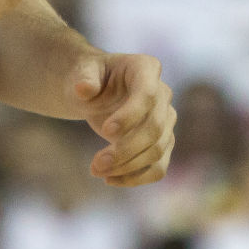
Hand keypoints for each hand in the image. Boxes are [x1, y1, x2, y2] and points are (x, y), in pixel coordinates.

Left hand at [69, 53, 175, 187]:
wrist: (94, 90)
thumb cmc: (90, 77)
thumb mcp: (82, 72)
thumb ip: (84, 78)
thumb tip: (84, 89)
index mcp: (146, 68)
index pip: (147, 94)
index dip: (130, 115)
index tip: (106, 131)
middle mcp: (163, 93)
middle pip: (154, 128)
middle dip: (125, 150)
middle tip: (95, 164)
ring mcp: (166, 119)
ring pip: (157, 150)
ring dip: (127, 166)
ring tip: (96, 170)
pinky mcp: (163, 142)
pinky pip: (158, 167)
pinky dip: (136, 178)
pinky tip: (111, 180)